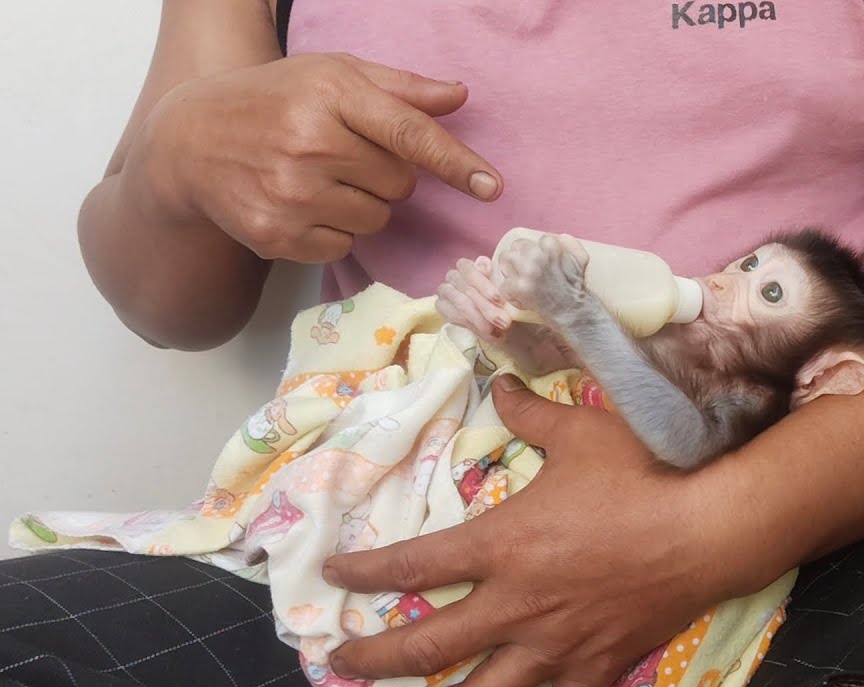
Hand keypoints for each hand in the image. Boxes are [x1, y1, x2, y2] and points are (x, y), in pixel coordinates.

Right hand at [128, 51, 503, 263]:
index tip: (491, 187)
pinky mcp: (277, 235)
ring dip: (361, 204)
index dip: (455, 161)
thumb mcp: (330, 76)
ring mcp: (291, 195)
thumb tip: (459, 97)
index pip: (408, 133)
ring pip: (376, 220)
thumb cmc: (272, 101)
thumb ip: (398, 89)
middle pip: (400, 184)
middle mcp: (310, 144)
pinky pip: (344, 247)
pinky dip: (333, 231)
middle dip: (385, 174)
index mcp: (330, 95)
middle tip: (342, 155)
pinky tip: (300, 204)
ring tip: (317, 178)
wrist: (187, 142)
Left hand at [321, 376, 740, 686]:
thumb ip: (531, 413)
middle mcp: (515, 606)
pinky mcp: (595, 668)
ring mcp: (554, 646)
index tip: (333, 576)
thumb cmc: (640, 476)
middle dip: (372, 658)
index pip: (410, 565)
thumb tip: (500, 385)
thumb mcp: (581, 432)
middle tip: (339, 662)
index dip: (362, 573)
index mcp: (501, 545)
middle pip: (425, 646)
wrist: (706, 529)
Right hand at [436, 256, 513, 342]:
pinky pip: (454, 316)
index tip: (500, 301)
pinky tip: (487, 334)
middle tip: (504, 322)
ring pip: (461, 303)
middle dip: (488, 308)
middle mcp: (453, 276)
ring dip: (481, 319)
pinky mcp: (440, 306)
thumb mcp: (500, 287)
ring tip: (497, 331)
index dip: (485, 286)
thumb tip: (484, 265)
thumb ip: (492, 274)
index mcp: (466, 266)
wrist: (493, 316)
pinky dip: (473, 326)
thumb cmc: (497, 299)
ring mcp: (445, 290)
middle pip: (468, 290)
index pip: (470, 271)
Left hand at [495, 233, 590, 318]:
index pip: (534, 239)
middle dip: (518, 255)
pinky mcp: (520, 288)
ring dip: (507, 267)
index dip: (534, 248)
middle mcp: (537, 256)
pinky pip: (504, 284)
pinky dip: (508, 292)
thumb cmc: (574, 286)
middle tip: (520, 266)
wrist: (571, 309)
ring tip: (512, 276)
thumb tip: (561, 236)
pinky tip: (516, 295)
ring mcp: (527, 272)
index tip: (535, 257)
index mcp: (550, 246)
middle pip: (516, 245)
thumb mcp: (581, 260)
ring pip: (505, 258)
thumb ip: (572, 244)